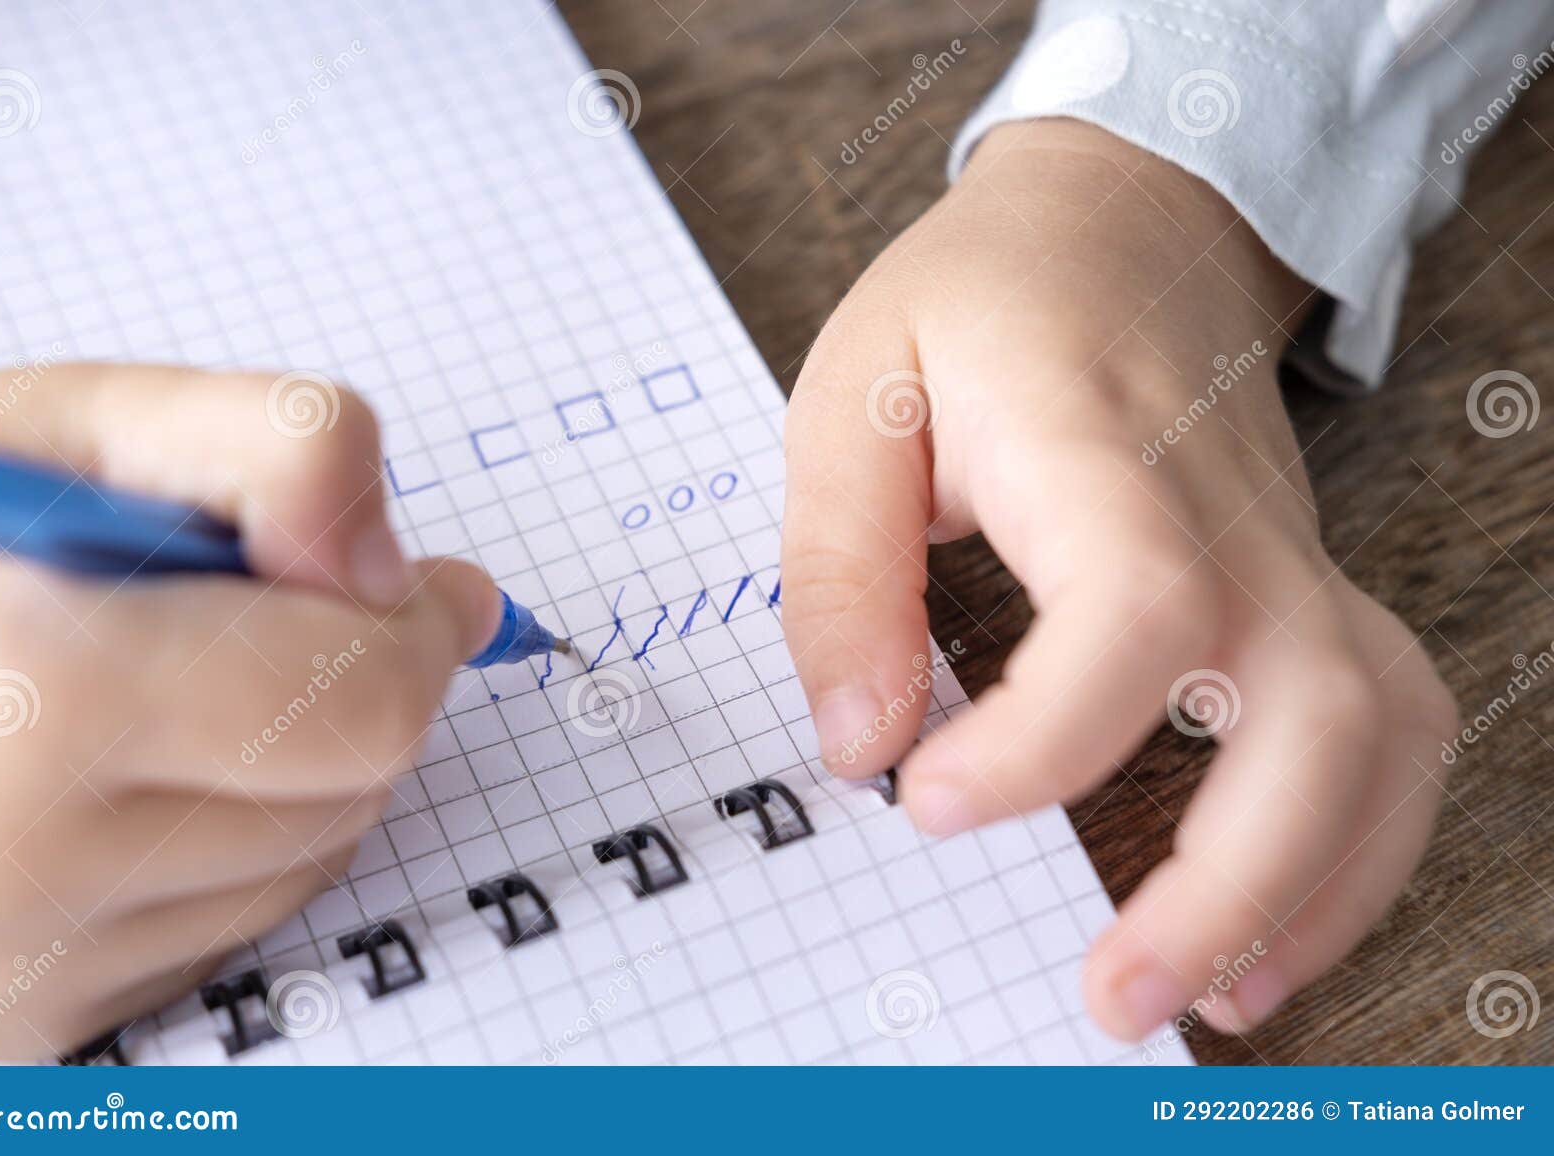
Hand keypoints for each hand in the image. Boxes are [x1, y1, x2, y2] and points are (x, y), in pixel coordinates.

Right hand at [0, 363, 497, 1059]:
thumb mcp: (86, 427)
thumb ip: (277, 450)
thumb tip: (409, 578)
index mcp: (40, 696)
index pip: (369, 707)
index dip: (405, 626)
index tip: (369, 578)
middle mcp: (16, 868)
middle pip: (352, 791)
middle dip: (338, 689)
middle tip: (225, 621)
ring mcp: (19, 966)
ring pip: (303, 866)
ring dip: (283, 770)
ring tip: (148, 692)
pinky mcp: (32, 1020)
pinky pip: (230, 929)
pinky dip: (219, 847)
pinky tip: (117, 775)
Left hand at [781, 120, 1457, 1041]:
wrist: (1124, 228)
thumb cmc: (978, 309)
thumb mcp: (855, 396)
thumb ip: (840, 569)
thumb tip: (857, 744)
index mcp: (1099, 447)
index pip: (1136, 604)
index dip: (1046, 733)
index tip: (929, 802)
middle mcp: (1229, 517)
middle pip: (1311, 706)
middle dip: (1226, 880)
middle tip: (1109, 994)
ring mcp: (1291, 558)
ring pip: (1380, 738)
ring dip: (1309, 891)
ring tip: (1195, 997)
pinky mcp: (1306, 594)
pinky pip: (1386, 734)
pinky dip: (1346, 853)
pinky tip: (1256, 932)